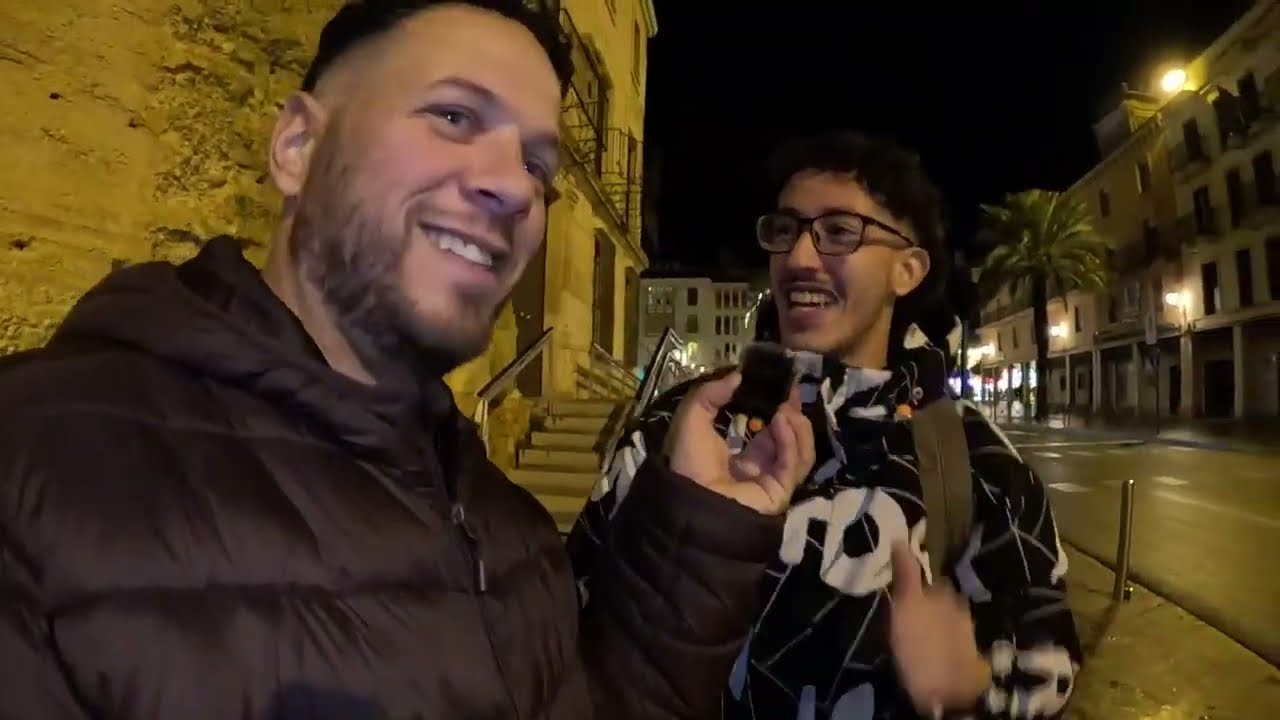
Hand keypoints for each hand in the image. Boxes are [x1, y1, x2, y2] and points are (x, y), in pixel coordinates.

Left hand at [664, 372, 814, 514]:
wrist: (690, 498)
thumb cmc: (689, 460)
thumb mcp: (692, 418)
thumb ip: (711, 394)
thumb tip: (737, 375)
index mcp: (739, 456)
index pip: (768, 431)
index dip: (776, 409)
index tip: (780, 387)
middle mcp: (759, 469)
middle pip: (788, 440)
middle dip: (792, 414)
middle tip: (792, 393)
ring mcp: (772, 481)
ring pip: (799, 452)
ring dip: (796, 426)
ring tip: (786, 407)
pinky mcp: (781, 491)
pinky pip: (794, 463)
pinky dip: (791, 440)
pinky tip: (782, 421)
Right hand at [889, 543, 990, 716]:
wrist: (949, 692)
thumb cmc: (923, 645)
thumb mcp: (907, 606)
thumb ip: (906, 574)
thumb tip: (901, 538)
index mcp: (946, 593)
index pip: (928, 579)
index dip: (912, 584)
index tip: (897, 592)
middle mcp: (960, 608)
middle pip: (938, 598)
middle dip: (924, 603)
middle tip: (902, 613)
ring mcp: (965, 634)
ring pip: (943, 620)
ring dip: (931, 623)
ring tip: (912, 634)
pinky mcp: (964, 656)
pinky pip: (946, 640)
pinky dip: (937, 641)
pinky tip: (926, 651)